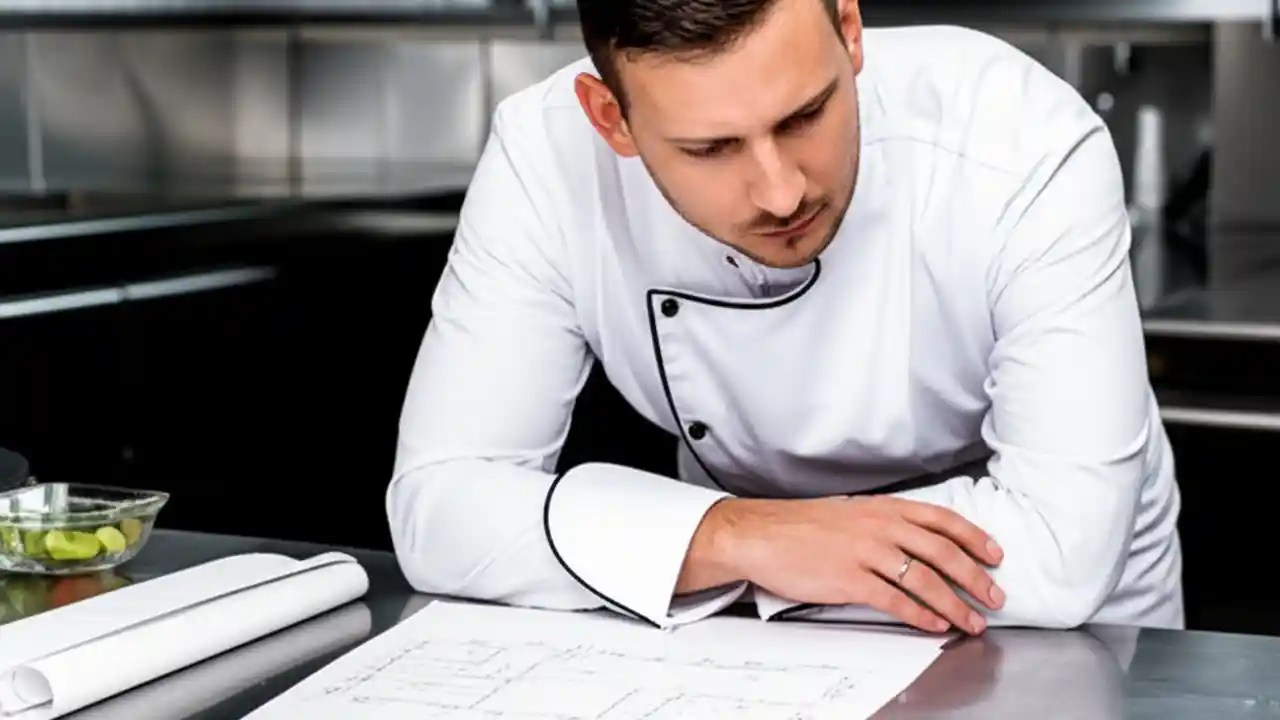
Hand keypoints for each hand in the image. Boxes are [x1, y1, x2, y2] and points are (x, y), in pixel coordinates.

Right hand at [683, 496, 1003, 633]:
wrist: (759, 534)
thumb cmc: (800, 526)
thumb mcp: (848, 511)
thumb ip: (883, 522)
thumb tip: (916, 541)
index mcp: (882, 508)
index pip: (941, 519)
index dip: (974, 537)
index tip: (995, 554)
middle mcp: (879, 527)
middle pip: (942, 552)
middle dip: (975, 577)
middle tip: (995, 596)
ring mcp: (865, 552)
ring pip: (925, 579)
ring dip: (954, 604)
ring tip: (971, 620)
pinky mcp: (848, 579)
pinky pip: (895, 599)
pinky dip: (920, 614)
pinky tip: (934, 624)